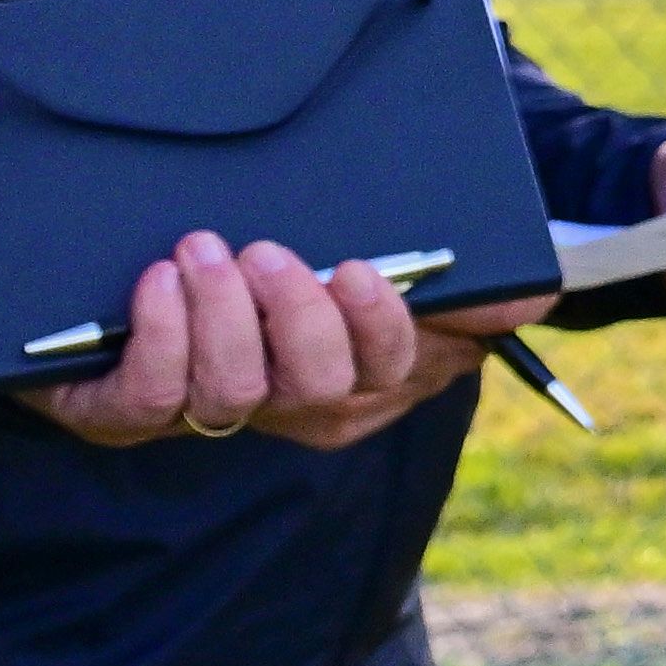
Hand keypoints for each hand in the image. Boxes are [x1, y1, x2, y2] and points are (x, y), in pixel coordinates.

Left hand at [39, 233, 458, 449]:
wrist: (154, 287)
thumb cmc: (290, 274)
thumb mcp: (384, 270)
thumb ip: (466, 285)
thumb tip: (532, 295)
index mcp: (366, 372)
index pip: (391, 367)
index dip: (376, 326)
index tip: (354, 271)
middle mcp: (295, 405)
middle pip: (316, 389)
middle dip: (294, 318)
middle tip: (267, 252)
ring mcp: (214, 413)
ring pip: (232, 394)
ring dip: (219, 317)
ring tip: (203, 251)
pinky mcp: (133, 410)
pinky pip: (152, 399)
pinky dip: (160, 337)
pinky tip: (161, 282)